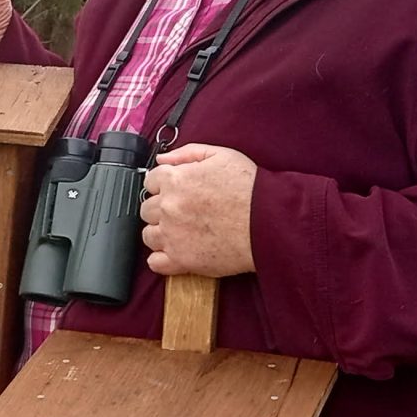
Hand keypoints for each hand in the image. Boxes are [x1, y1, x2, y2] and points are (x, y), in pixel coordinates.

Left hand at [142, 144, 258, 277]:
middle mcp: (169, 207)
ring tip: (181, 232)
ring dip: (160, 233)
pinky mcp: (182, 259)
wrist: (269, 222)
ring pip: (148, 235)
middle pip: (147, 209)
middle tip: (182, 211)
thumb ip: (187, 154)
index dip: (163, 185)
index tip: (175, 191)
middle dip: (161, 209)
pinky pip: (155, 263)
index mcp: (175, 180)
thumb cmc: (250, 189)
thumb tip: (161, 159)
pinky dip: (161, 259)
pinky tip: (175, 252)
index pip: (150, 181)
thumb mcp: (222, 156)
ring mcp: (172, 235)